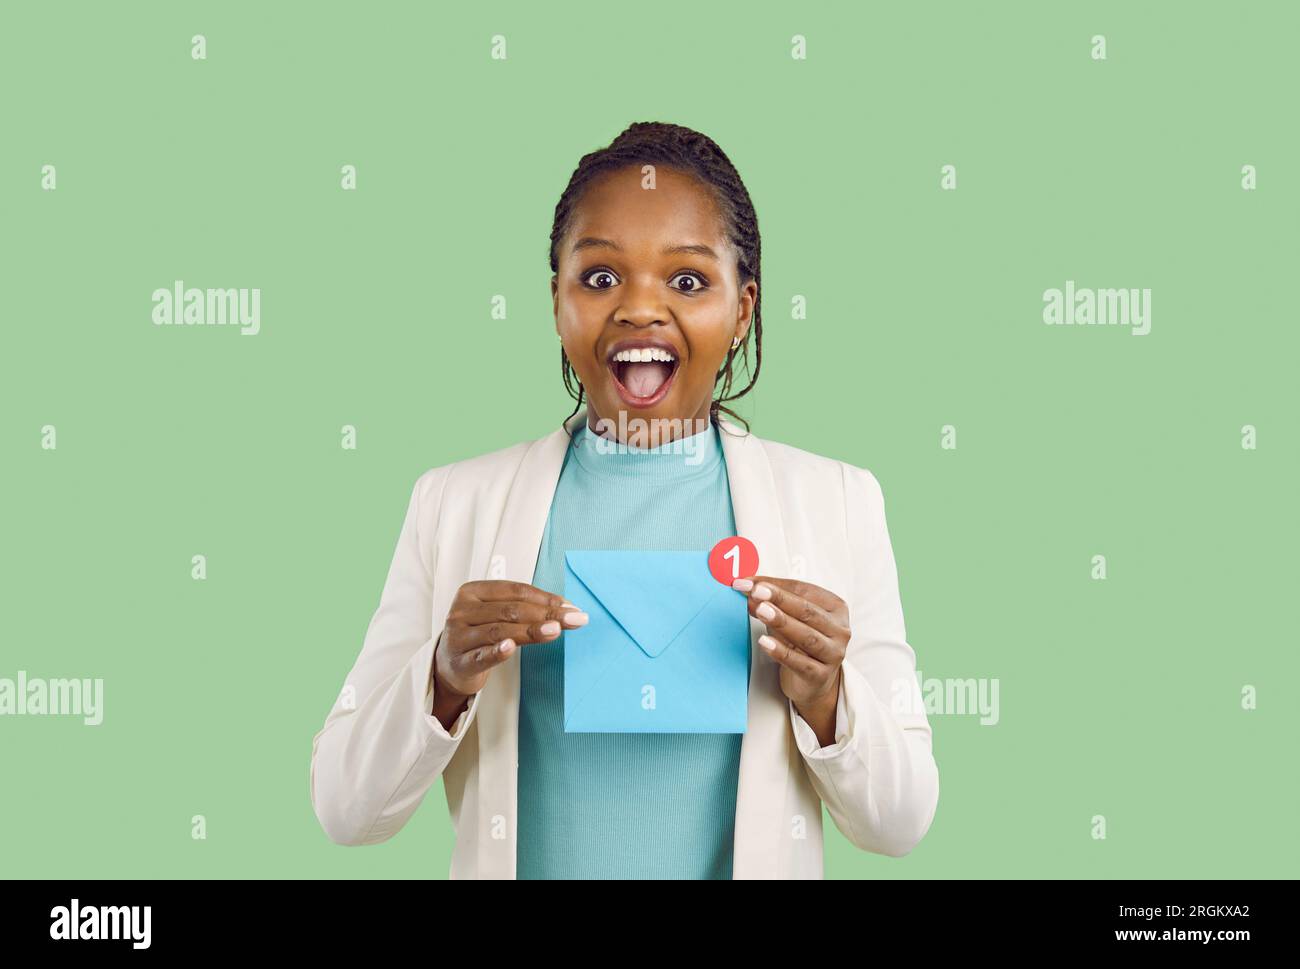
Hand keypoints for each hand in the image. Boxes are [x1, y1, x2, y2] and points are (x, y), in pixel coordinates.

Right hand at [431, 581, 587, 723]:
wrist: (450, 666)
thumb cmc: (478, 635)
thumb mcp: (494, 615)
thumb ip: (523, 608)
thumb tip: (565, 608)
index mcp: (473, 591)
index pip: (515, 590)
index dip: (545, 598)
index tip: (571, 607)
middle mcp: (462, 610)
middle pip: (510, 610)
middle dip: (546, 613)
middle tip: (573, 619)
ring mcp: (458, 636)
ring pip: (499, 630)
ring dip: (531, 631)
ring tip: (555, 630)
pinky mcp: (459, 661)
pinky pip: (481, 656)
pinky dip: (497, 651)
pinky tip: (511, 648)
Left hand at [732, 575, 849, 746]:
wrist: (812, 682)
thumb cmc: (800, 643)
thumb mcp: (788, 619)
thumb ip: (770, 604)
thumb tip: (747, 590)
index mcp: (835, 608)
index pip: (804, 591)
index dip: (776, 585)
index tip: (749, 583)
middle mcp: (840, 630)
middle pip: (807, 611)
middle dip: (780, 599)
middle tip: (757, 592)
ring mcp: (834, 654)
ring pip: (806, 636)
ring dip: (782, 622)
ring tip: (760, 611)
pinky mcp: (821, 676)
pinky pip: (800, 663)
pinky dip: (781, 652)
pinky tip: (764, 643)